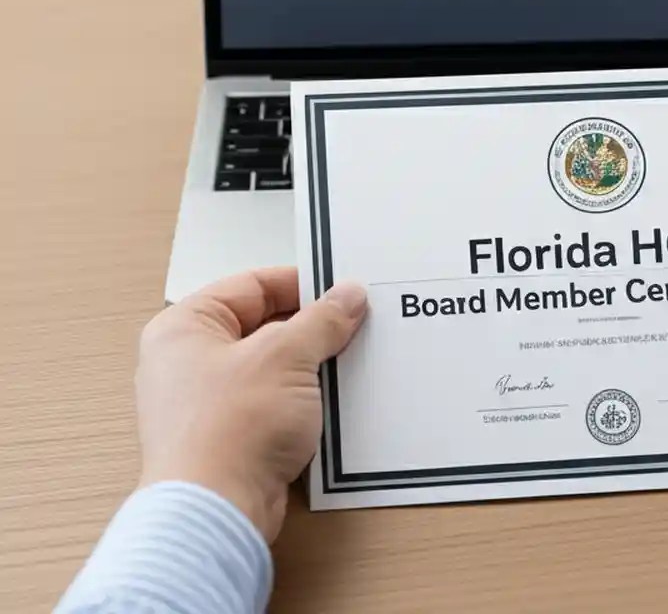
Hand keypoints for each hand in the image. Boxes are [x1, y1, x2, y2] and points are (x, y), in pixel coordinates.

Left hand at [134, 268, 366, 540]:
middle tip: (356, 326)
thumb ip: (322, 320)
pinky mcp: (230, 439)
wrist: (218, 509)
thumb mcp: (287, 355)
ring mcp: (207, 404)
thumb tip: (347, 296)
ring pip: (272, 370)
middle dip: (312, 329)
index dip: (301, 284)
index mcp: (185, 327)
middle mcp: (188, 363)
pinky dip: (304, 403)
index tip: (343, 291)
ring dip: (312, 368)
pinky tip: (336, 404)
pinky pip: (274, 406)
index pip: (251, 286)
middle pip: (263, 328)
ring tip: (350, 364)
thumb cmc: (230, 428)